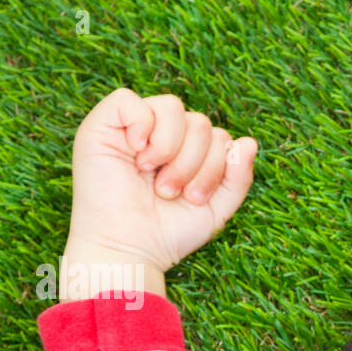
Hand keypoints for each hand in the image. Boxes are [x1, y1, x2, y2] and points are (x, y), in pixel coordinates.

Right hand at [64, 88, 258, 273]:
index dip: (215, 166)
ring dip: (170, 149)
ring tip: (154, 181)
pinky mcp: (102, 126)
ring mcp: (132, 129)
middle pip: (200, 122)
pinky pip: (129, 99)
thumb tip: (249, 142)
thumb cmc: (168, 233)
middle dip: (194, 163)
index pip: (218, 136)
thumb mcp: (216, 208)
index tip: (193, 198)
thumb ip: (238, 177)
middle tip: (170, 193)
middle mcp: (160, 136)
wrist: (128, 251)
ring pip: (173, 107)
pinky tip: (137, 153)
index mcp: (187, 152)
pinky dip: (141, 125)